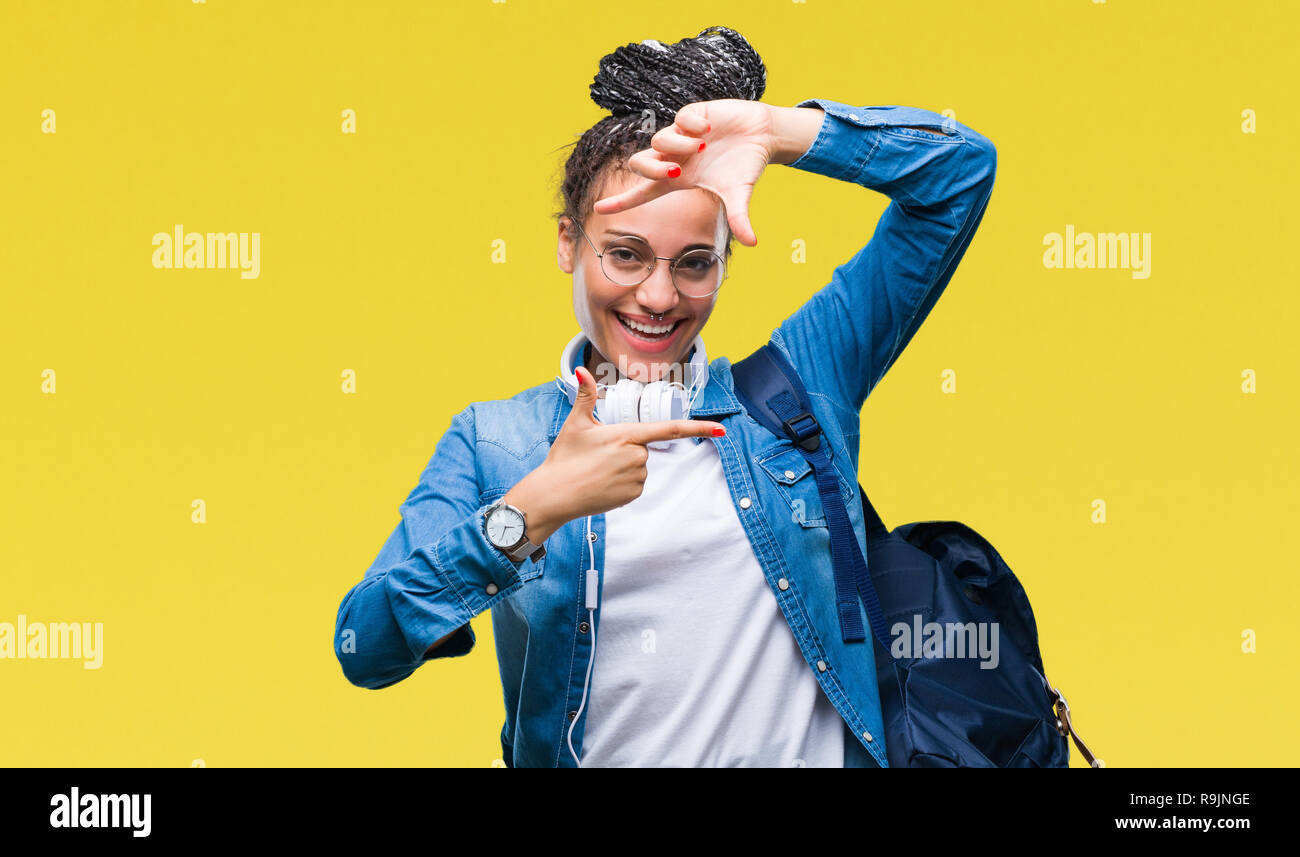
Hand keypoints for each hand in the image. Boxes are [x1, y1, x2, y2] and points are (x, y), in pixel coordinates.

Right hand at [503, 365, 726, 538]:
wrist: (554, 495)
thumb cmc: (564, 458)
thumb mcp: (576, 423)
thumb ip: (585, 395)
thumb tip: (580, 369)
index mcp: (626, 434)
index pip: (670, 429)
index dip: (699, 428)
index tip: (721, 428)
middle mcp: (637, 456)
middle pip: (643, 447)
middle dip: (625, 449)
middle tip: (598, 456)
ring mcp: (637, 477)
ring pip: (639, 466)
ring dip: (623, 467)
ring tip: (597, 471)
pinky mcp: (633, 495)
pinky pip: (635, 484)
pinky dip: (622, 483)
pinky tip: (602, 485)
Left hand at [592, 99, 777, 246]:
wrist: (761, 135)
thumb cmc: (744, 166)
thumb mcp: (738, 194)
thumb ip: (739, 218)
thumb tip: (753, 244)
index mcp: (677, 179)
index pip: (642, 193)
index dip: (621, 202)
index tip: (599, 209)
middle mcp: (673, 158)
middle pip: (639, 164)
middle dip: (651, 169)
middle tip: (676, 171)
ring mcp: (679, 136)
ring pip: (658, 141)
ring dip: (677, 146)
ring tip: (702, 146)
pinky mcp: (690, 115)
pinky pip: (680, 119)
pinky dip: (692, 125)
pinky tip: (709, 129)